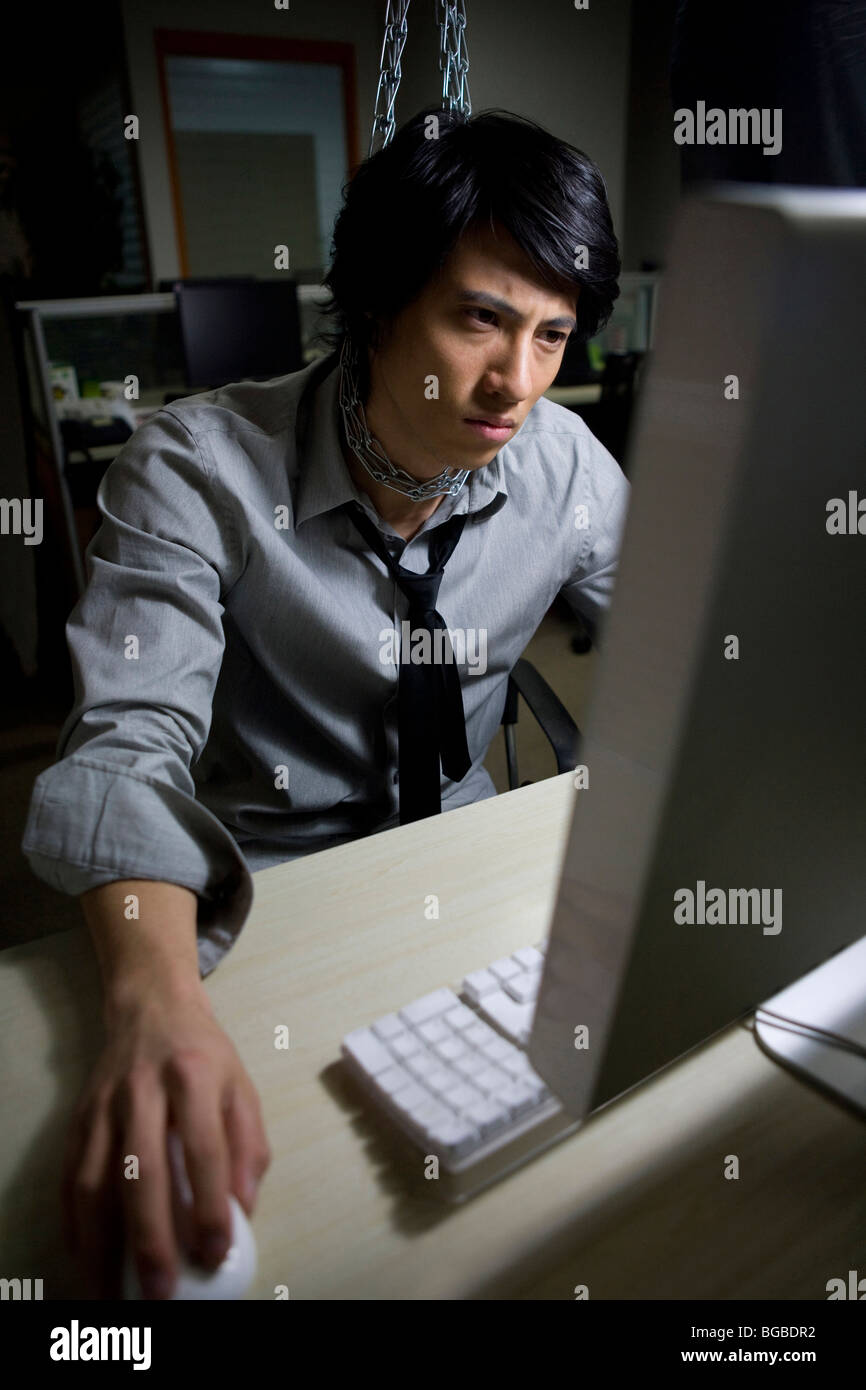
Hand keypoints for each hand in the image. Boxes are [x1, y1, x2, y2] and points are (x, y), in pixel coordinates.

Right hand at [60, 986, 270, 1298]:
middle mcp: (143, 1089)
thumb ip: (249, 1148)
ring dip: (101, 1244)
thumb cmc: (204, 1055)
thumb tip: (241, 1212)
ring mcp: (103, 1105)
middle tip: (161, 1288)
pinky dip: (75, 1224)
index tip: (215, 1252)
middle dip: (151, 1236)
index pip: (205, 1149)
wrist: (151, 1007)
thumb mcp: (242, 1088)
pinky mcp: (78, 1119)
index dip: (210, 1205)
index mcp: (195, 1076)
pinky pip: (70, 1178)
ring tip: (112, 1292)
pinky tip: (86, 1257)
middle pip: (142, 1169)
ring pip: (96, 1180)